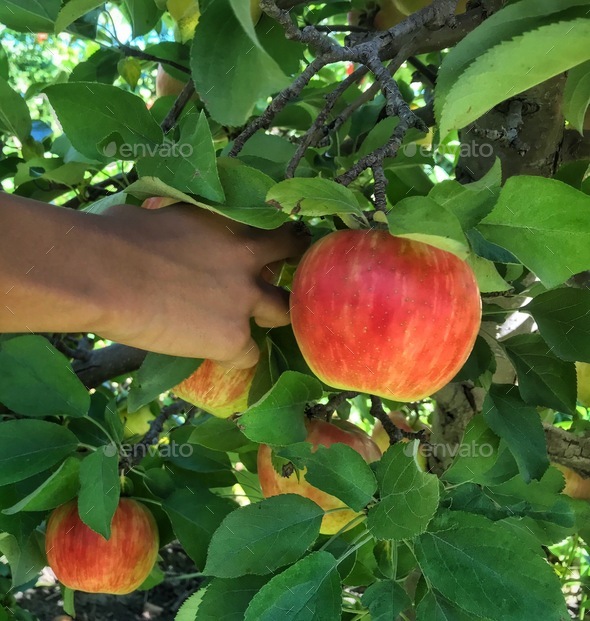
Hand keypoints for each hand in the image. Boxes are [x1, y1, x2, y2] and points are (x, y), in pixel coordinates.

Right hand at [98, 203, 308, 367]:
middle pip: (292, 273)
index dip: (281, 248)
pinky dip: (235, 357)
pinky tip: (214, 354)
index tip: (278, 256)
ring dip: (268, 320)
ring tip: (244, 326)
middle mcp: (249, 260)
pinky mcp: (233, 337)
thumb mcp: (165, 214)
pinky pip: (249, 355)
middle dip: (288, 283)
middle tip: (275, 294)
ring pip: (282, 315)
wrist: (104, 273)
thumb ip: (190, 226)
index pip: (280, 234)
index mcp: (232, 225)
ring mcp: (245, 300)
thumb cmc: (117, 235)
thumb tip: (177, 229)